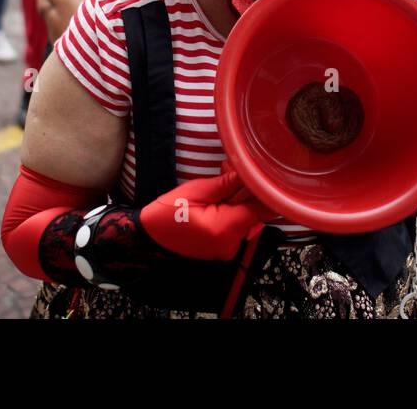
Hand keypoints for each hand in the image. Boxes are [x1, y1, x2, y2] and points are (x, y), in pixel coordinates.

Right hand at [138, 172, 277, 260]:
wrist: (150, 237)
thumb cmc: (168, 213)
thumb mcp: (197, 190)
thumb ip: (227, 183)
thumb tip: (249, 172)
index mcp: (225, 228)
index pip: (263, 209)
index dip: (266, 190)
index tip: (265, 173)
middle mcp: (231, 243)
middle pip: (255, 212)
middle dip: (248, 189)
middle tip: (233, 169)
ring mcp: (229, 248)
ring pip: (246, 217)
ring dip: (240, 197)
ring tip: (223, 176)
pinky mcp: (224, 247)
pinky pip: (236, 224)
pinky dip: (232, 209)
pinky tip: (220, 195)